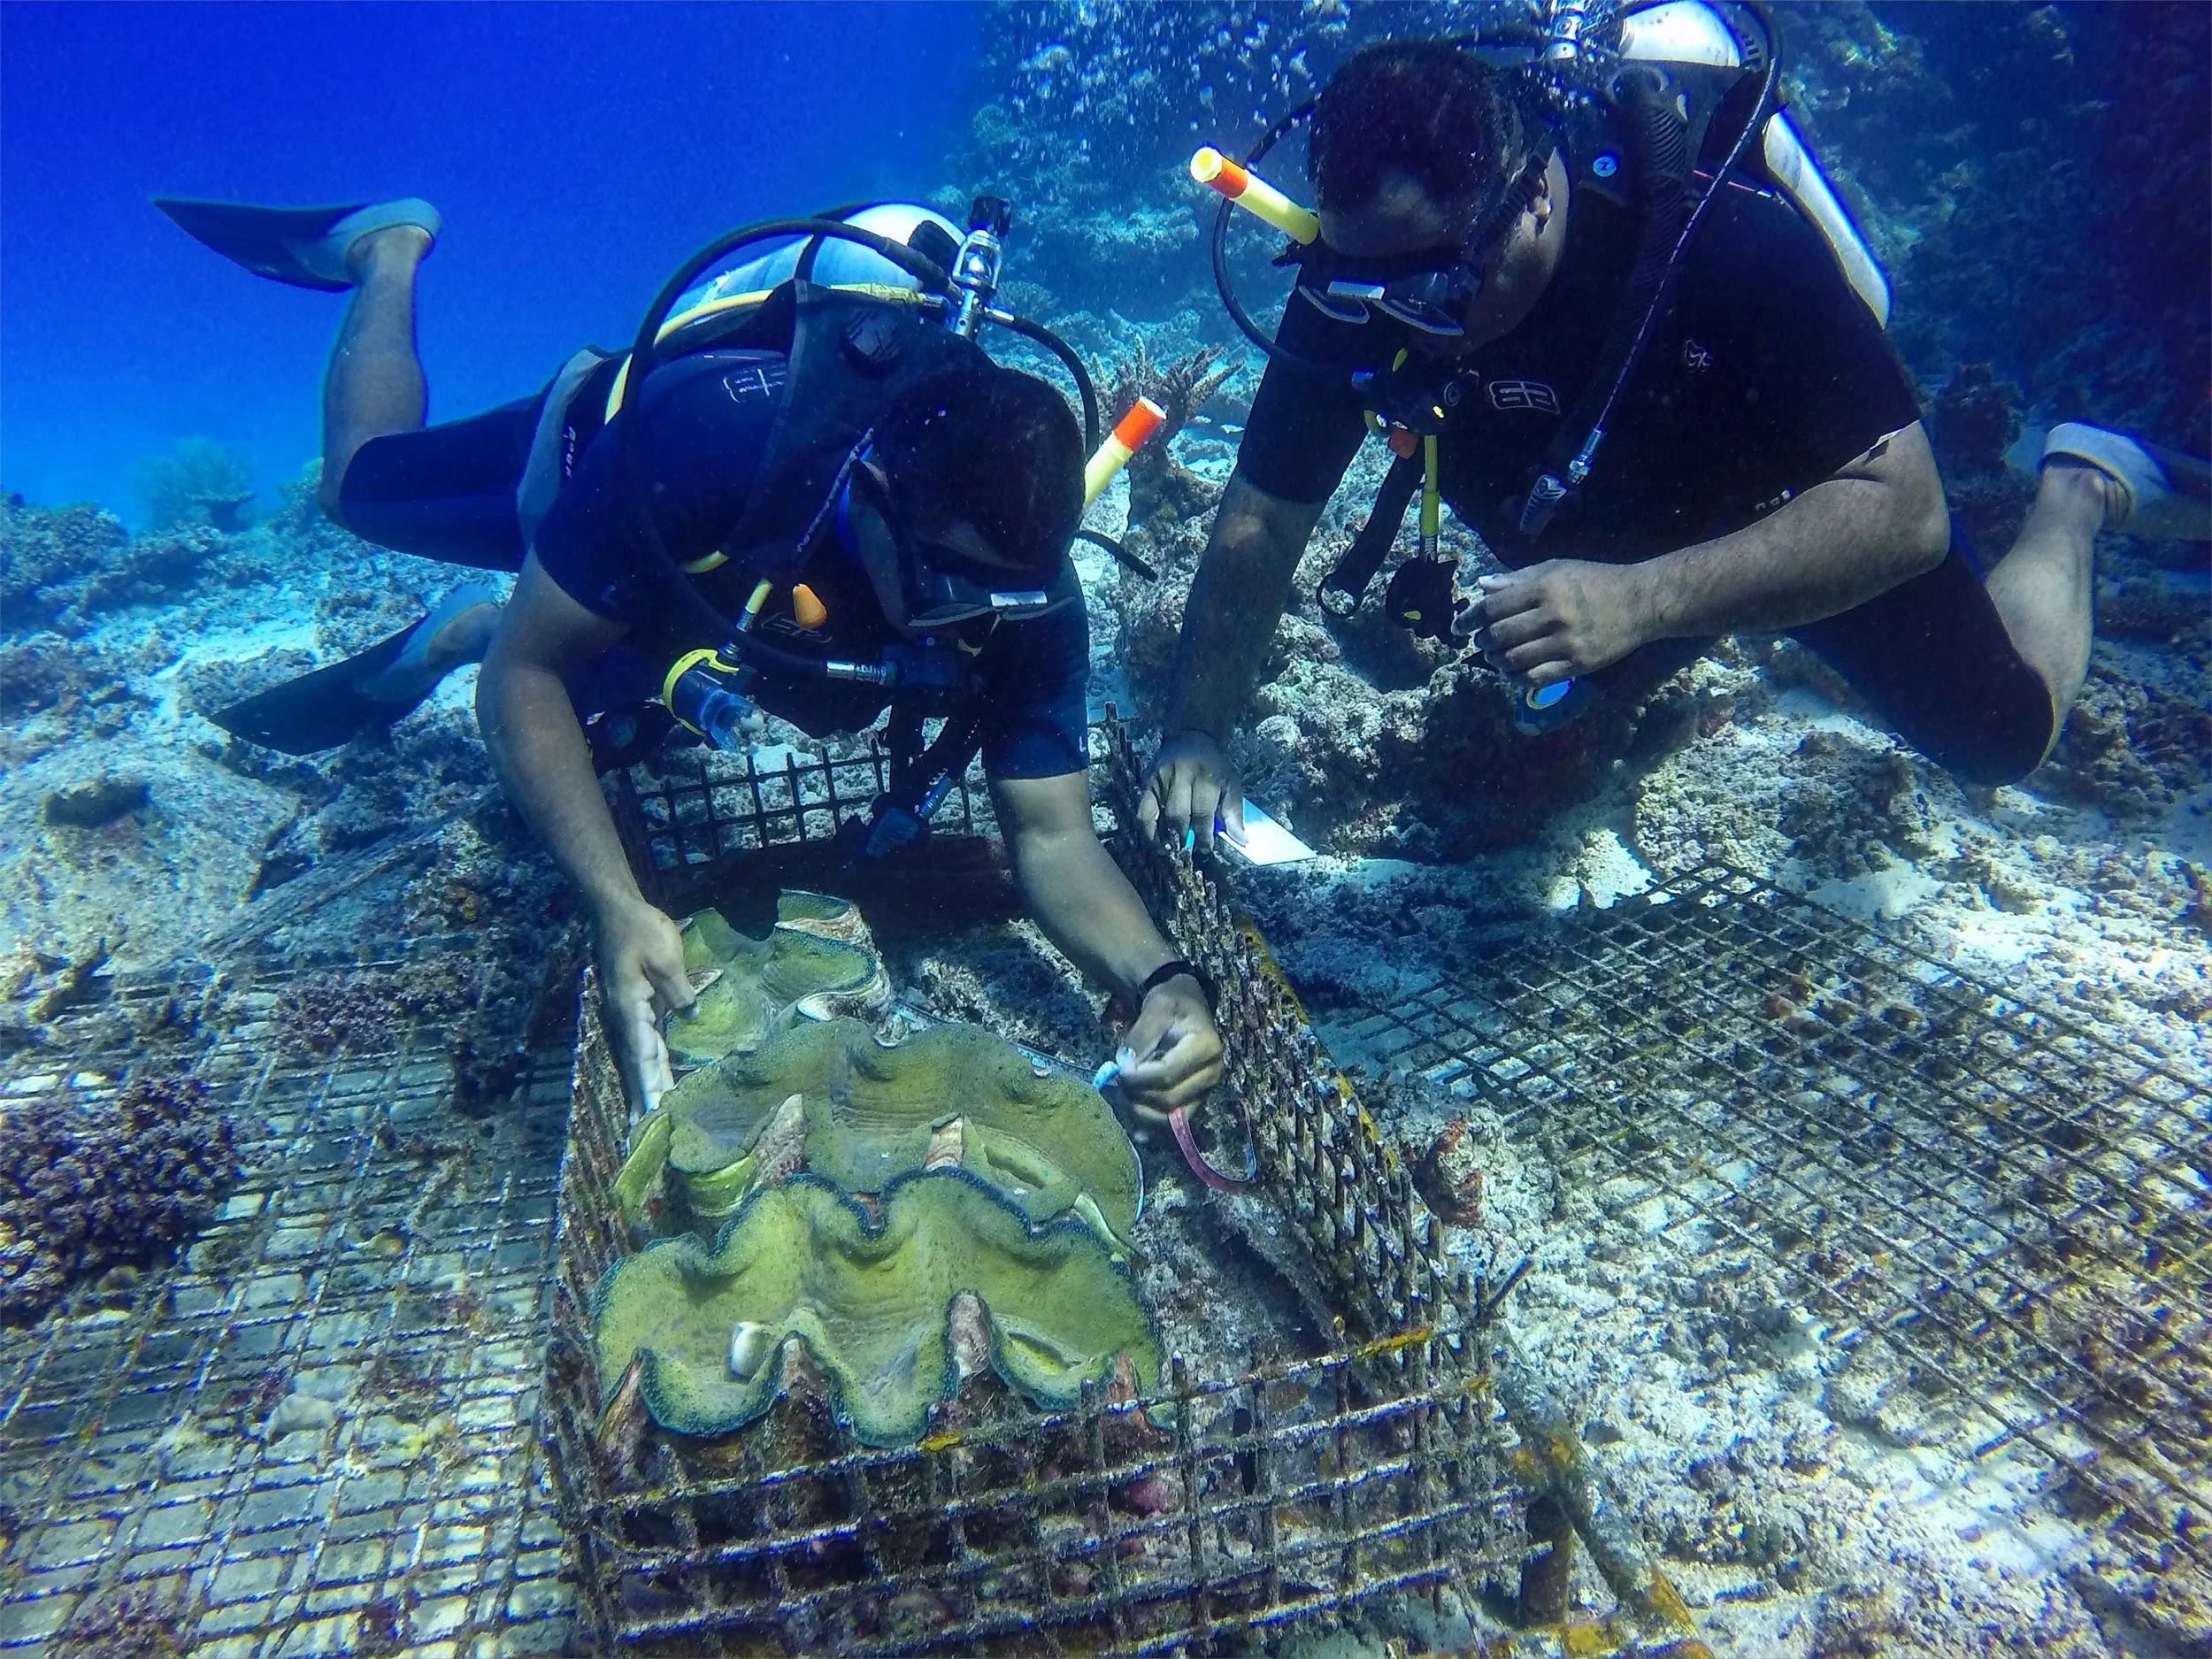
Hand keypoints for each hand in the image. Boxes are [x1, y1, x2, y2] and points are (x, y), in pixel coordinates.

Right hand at [592, 897, 693, 1113]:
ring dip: (647, 1088)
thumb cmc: (639, 930)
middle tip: (647, 1134)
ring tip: (650, 1120)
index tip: (654, 1114)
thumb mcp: (664, 956)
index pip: (642, 1057)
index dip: (649, 1087)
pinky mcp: (638, 1009)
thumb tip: (690, 1015)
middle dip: (645, 1099)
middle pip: (638, 1066)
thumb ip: (677, 990)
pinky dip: (652, 1066)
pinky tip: (659, 1082)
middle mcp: (627, 1019)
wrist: (614, 910)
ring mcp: (630, 1015)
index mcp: (630, 1010)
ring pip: (641, 1058)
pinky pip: (646, 1044)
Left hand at [1112, 975, 1223, 1122]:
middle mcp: (1213, 1073)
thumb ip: (1141, 1035)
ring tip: (1124, 1094)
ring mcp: (1206, 1090)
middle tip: (1118, 1081)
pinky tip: (1137, 1132)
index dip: (1140, 1077)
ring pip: (1171, 1115)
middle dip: (1139, 1094)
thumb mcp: (1157, 1007)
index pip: (1169, 1073)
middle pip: (1170, 1098)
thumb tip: (1125, 1065)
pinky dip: (1154, 1125)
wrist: (1186, 1008)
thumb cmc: (1173, 1004)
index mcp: (1207, 1047)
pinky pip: (1174, 1122)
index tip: (1119, 1071)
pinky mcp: (1196, 1100)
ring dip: (1142, 1111)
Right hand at [1136, 731, 1245, 851]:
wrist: (1191, 738)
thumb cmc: (1214, 767)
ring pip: (1159, 814)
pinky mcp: (1147, 782)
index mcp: (1205, 775)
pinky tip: (1156, 842)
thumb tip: (1240, 840)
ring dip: (1165, 837)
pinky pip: (1143, 811)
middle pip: (1178, 814)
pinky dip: (1148, 830)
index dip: (1204, 834)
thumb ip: (1234, 812)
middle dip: (1184, 837)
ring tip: (1172, 851)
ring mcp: (1161, 778)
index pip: (1202, 811)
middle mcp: (1181, 775)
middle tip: (1189, 851)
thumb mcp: (1231, 784)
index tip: (1206, 848)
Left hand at [1453, 560, 1657, 683]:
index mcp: (1545, 588)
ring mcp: (1565, 643)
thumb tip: (1481, 585)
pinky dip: (1516, 677)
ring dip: (1496, 660)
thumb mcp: (1556, 569)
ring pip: (1514, 660)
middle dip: (1483, 641)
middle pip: (1500, 635)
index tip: (1458, 627)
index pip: (1494, 607)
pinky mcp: (1576, 665)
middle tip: (1481, 641)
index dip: (1470, 618)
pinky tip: (1512, 671)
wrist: (1641, 602)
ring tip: (1494, 656)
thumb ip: (1517, 579)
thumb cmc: (1595, 581)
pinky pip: (1535, 678)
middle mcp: (1553, 616)